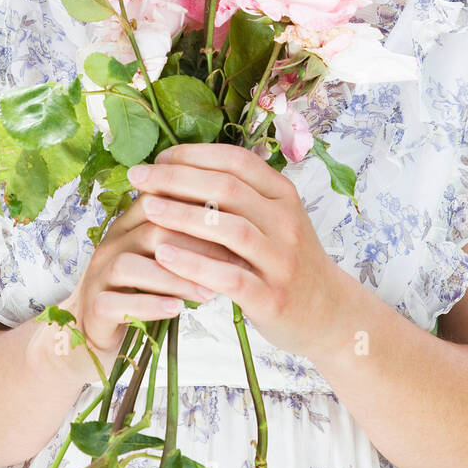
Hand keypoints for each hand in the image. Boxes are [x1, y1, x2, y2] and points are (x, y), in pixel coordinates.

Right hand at [60, 189, 249, 370]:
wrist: (93, 333)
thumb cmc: (141, 291)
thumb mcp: (165, 258)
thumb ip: (191, 237)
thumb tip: (243, 221)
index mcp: (133, 223)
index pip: (165, 200)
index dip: (203, 210)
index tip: (242, 224)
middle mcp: (114, 242)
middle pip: (152, 229)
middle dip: (196, 245)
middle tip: (234, 261)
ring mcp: (99, 275)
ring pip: (132, 266)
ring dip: (174, 277)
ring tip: (209, 292)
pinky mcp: (94, 308)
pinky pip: (116, 303)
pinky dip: (148, 305)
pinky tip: (176, 309)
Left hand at [127, 143, 344, 360]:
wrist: (329, 313)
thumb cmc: (287, 260)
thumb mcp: (275, 219)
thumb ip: (240, 197)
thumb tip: (181, 170)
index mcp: (284, 195)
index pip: (236, 161)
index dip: (195, 155)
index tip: (160, 157)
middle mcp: (286, 222)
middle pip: (227, 189)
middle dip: (177, 178)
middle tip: (139, 177)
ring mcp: (281, 260)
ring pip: (229, 228)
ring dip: (182, 215)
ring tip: (146, 208)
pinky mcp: (271, 297)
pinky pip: (229, 276)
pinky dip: (193, 264)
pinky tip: (163, 256)